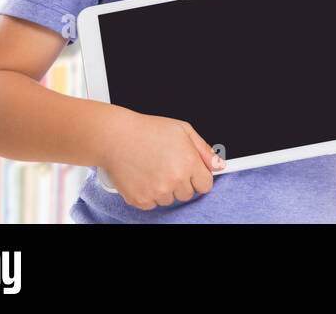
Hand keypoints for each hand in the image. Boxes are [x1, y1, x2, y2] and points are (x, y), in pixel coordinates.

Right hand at [97, 107, 223, 210]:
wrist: (115, 137)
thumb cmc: (148, 131)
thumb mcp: (183, 130)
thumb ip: (204, 150)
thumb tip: (219, 165)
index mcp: (189, 163)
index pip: (206, 185)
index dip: (199, 178)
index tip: (192, 172)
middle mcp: (174, 180)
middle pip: (188, 194)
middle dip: (181, 182)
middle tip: (168, 166)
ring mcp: (157, 192)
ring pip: (170, 200)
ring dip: (165, 189)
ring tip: (153, 169)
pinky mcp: (140, 199)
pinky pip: (152, 204)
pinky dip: (149, 194)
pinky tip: (144, 176)